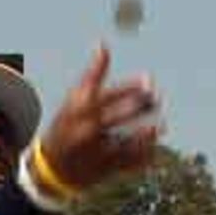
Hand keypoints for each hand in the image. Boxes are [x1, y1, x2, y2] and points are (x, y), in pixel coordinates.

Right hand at [40, 46, 160, 193]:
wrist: (52, 165)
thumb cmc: (68, 124)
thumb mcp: (74, 98)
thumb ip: (93, 74)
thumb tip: (104, 43)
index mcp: (80, 110)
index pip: (108, 95)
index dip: (130, 88)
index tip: (149, 79)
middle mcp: (87, 130)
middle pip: (116, 117)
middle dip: (138, 108)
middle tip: (157, 99)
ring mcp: (95, 152)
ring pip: (124, 144)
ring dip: (146, 136)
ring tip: (163, 127)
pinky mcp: (103, 171)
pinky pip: (127, 164)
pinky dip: (143, 158)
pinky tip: (155, 150)